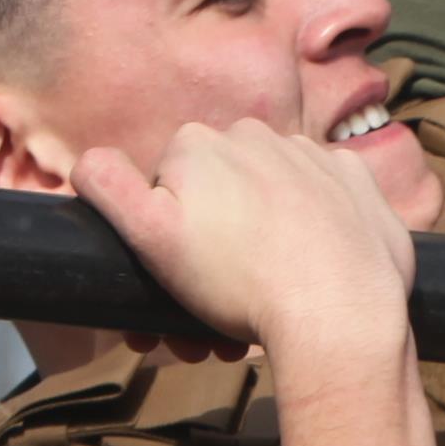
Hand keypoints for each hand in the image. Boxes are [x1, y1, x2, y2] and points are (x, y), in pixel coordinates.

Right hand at [76, 115, 419, 375]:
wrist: (339, 311)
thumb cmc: (237, 281)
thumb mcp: (151, 236)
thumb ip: (108, 187)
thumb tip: (88, 160)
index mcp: (198, 143)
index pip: (167, 188)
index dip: (167, 237)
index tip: (177, 284)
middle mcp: (255, 134)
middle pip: (219, 192)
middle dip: (212, 243)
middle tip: (217, 307)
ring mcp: (311, 154)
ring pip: (269, 196)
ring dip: (260, 238)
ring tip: (266, 295)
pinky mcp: (355, 180)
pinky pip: (322, 196)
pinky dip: (312, 227)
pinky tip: (310, 267)